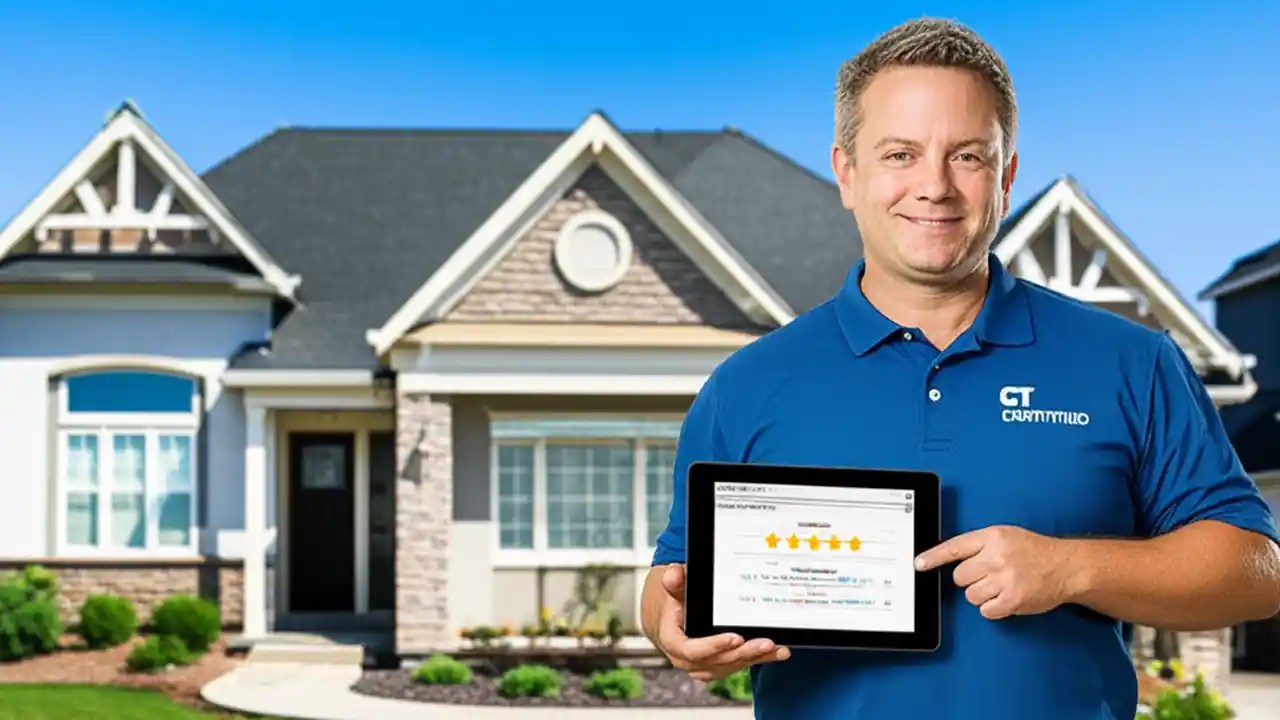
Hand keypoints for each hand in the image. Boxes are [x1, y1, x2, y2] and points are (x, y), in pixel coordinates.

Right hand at [654, 564, 789, 680]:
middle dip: (744, 652)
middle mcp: (687, 660)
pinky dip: (759, 658)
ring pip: (732, 664)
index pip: (693, 650)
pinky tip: (777, 651)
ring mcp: (704, 665)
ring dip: (755, 657)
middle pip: (719, 660)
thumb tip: (674, 574)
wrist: (672, 616)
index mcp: (673, 642)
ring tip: (776, 647)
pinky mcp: (719, 666)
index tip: (736, 638)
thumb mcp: (674, 589)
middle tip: (766, 643)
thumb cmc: (675, 602)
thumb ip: (674, 582)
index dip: (715, 646)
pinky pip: (740, 663)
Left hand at [914, 525, 1080, 619]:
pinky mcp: (1013, 599)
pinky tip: (1006, 598)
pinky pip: (986, 610)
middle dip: (970, 579)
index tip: (918, 564)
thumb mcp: (1005, 536)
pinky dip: (993, 608)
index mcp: (992, 537)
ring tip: (1001, 586)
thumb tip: (951, 559)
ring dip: (982, 594)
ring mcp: (1005, 579)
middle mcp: (996, 557)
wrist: (1066, 566)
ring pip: (971, 595)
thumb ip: (979, 545)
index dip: (933, 557)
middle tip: (988, 575)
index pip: (954, 547)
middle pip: (960, 576)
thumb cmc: (1034, 552)